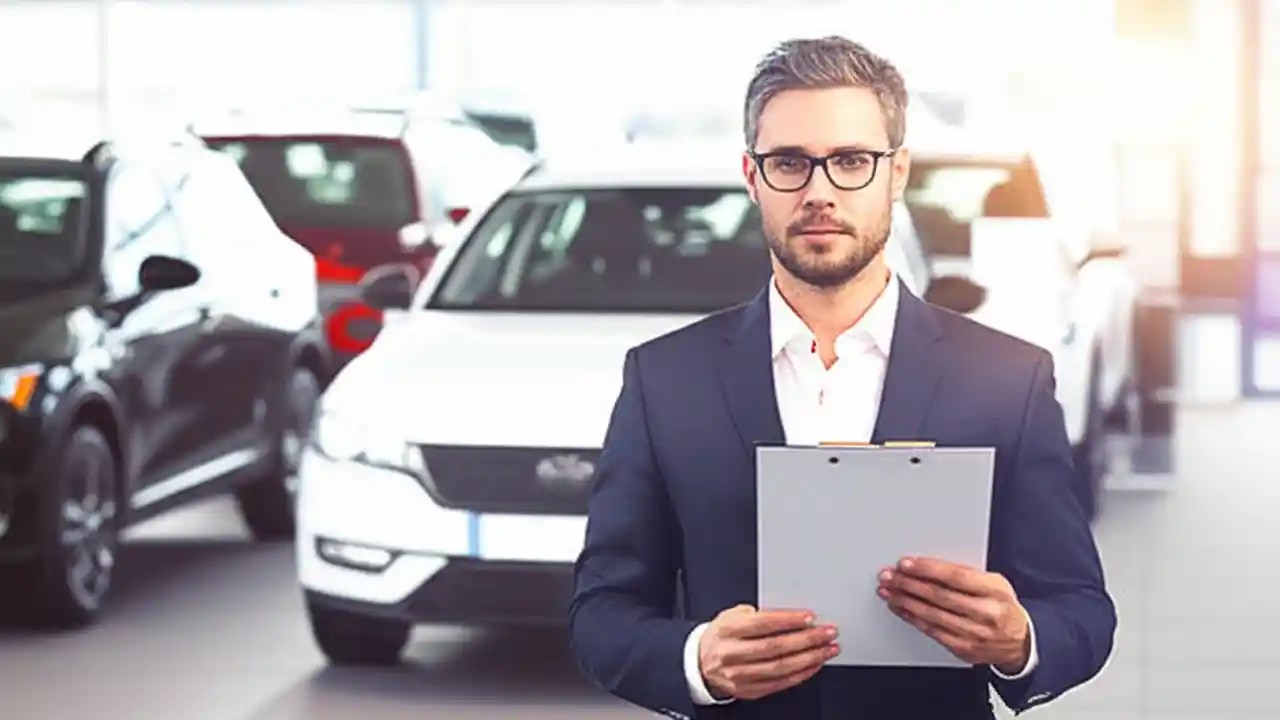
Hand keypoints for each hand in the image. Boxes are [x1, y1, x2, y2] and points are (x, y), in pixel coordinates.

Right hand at [698, 604, 838, 700]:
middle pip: (775, 647)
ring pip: (781, 667)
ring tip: (827, 649)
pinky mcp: (749, 690)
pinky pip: (780, 683)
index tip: (810, 617)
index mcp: (728, 629)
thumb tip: (792, 616)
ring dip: (809, 658)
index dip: (789, 620)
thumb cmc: (722, 636)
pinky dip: (801, 674)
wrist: (701, 663)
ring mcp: (740, 675)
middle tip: (827, 633)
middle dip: (807, 639)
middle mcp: (732, 653)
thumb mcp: (732, 615)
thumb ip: (758, 613)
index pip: (763, 623)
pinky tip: (814, 664)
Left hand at [877, 557, 1030, 674]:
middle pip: (939, 596)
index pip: (955, 576)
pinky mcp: (963, 649)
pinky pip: (932, 631)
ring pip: (932, 615)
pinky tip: (901, 608)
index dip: (927, 569)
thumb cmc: (1002, 606)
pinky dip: (913, 618)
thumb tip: (926, 566)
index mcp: (995, 590)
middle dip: (909, 584)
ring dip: (905, 601)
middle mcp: (986, 613)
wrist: (1020, 642)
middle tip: (889, 575)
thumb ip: (965, 574)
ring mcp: (974, 634)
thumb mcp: (994, 583)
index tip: (906, 563)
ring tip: (888, 590)